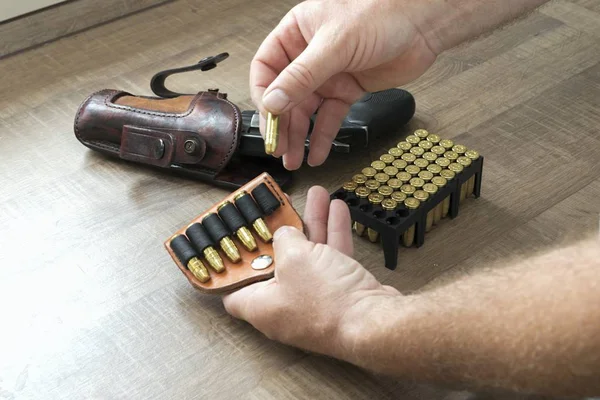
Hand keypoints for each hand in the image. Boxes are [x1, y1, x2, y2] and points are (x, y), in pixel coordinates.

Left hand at [223, 186, 399, 357]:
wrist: (373, 322)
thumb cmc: (328, 301)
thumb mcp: (293, 257)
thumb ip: (284, 239)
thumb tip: (285, 234)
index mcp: (262, 306)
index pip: (233, 289)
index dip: (231, 265)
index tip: (234, 239)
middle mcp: (285, 306)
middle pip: (276, 263)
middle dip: (280, 230)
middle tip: (280, 207)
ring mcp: (314, 300)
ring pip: (309, 255)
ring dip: (313, 223)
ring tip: (316, 195)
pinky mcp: (339, 295)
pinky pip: (332, 260)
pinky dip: (334, 234)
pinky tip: (337, 209)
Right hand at [250, 0, 436, 169]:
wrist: (422, 26)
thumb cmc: (381, 16)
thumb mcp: (334, 45)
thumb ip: (301, 76)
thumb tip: (273, 102)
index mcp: (295, 33)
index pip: (266, 68)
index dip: (264, 95)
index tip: (268, 118)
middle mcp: (308, 55)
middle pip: (285, 95)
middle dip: (281, 123)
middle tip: (278, 148)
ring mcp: (328, 74)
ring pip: (306, 110)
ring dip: (299, 136)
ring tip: (293, 158)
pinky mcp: (347, 90)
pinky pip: (330, 117)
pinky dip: (324, 136)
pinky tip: (318, 153)